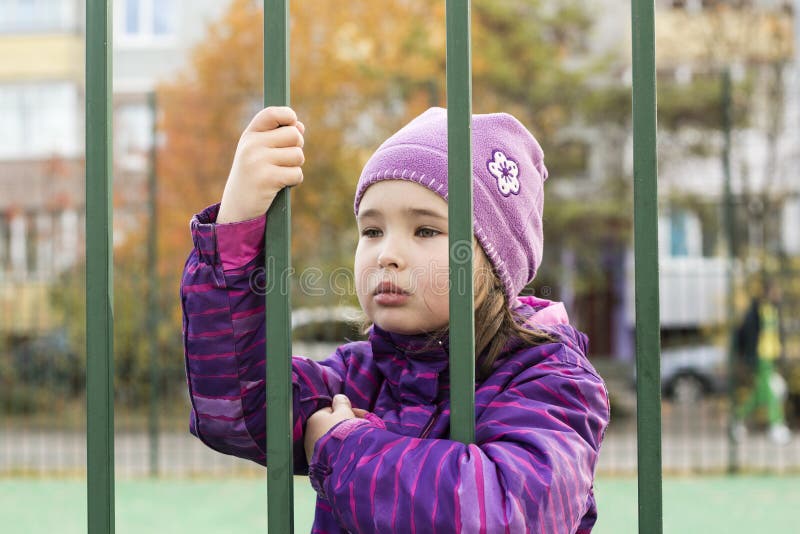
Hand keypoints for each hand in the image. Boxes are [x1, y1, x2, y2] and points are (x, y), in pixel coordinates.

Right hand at [217, 106, 305, 223]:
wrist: (238, 207)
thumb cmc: (253, 176)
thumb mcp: (259, 152)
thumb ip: (277, 136)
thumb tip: (299, 126)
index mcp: (250, 135)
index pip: (272, 113)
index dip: (288, 116)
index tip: (293, 124)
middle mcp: (252, 145)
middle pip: (294, 135)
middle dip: (296, 147)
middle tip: (285, 160)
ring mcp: (258, 161)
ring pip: (298, 155)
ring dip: (295, 166)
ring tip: (279, 173)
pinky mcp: (267, 179)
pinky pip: (297, 173)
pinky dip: (294, 181)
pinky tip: (280, 185)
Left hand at [304, 394, 366, 463]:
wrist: (343, 460)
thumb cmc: (343, 431)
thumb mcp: (345, 412)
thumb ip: (341, 403)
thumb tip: (338, 397)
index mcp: (314, 418)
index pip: (330, 411)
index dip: (345, 412)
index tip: (357, 416)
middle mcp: (309, 434)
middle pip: (330, 425)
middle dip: (345, 425)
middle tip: (360, 427)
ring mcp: (311, 450)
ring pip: (330, 439)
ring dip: (343, 438)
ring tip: (357, 440)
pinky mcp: (317, 463)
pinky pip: (330, 452)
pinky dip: (339, 450)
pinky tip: (349, 451)